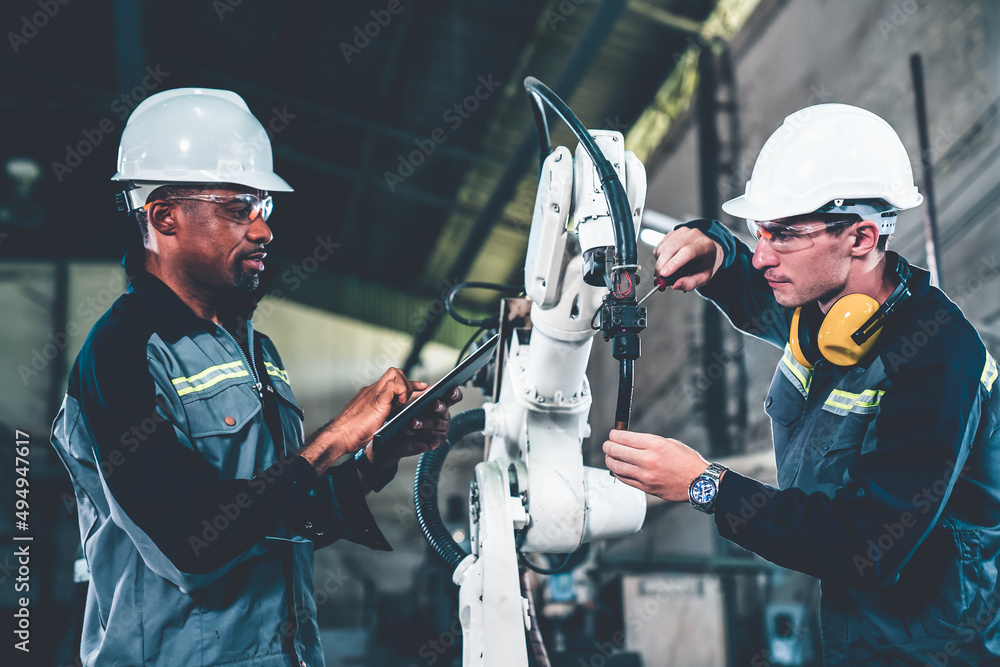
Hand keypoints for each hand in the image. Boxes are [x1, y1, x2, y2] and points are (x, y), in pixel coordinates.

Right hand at [299, 368, 421, 473]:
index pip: (393, 381)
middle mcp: (372, 390)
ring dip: (405, 387)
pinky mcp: (376, 399)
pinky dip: (401, 393)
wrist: (337, 437)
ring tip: (402, 404)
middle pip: (394, 373)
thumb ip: (385, 416)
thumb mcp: (374, 422)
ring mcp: (373, 393)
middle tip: (417, 395)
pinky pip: (393, 385)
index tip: (421, 388)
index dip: (408, 384)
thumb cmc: (353, 434)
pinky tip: (399, 406)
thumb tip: (400, 418)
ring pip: (395, 373)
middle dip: (408, 383)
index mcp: (372, 395)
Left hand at [365, 386, 463, 469]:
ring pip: (437, 423)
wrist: (391, 435)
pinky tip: (410, 430)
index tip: (451, 389)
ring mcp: (441, 428)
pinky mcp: (436, 441)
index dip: (454, 393)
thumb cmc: (400, 416)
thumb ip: (416, 391)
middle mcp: (443, 415)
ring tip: (412, 421)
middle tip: (433, 403)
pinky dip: (420, 432)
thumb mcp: (406, 400)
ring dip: (424, 422)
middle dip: (438, 406)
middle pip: (445, 409)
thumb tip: (424, 386)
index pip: (453, 396)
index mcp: (439, 401)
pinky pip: (432, 435)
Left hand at [603, 429, 709, 501]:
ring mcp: (645, 475)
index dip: (614, 434)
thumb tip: (630, 441)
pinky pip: (623, 479)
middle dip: (608, 446)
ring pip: (616, 466)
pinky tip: (617, 468)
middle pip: (616, 450)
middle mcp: (648, 459)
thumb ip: (648, 442)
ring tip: (609, 456)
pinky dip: (617, 472)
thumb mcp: (669, 442)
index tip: (613, 434)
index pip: (623, 437)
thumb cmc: (687, 462)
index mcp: (654, 444)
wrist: (699, 482)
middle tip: (607, 445)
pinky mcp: (645, 487)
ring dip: (609, 459)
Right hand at [653, 226, 724, 291]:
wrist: (708, 250)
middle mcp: (693, 236)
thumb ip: (690, 283)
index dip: (674, 263)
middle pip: (671, 249)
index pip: (687, 252)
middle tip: (661, 278)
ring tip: (668, 269)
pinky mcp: (672, 233)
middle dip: (662, 266)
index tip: (664, 274)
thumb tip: (675, 285)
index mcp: (704, 245)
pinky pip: (660, 247)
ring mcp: (682, 232)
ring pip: (663, 248)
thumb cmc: (706, 264)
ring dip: (660, 262)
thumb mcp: (704, 277)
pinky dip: (659, 257)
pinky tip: (668, 261)